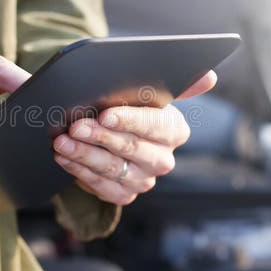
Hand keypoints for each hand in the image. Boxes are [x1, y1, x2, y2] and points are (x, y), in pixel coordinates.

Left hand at [53, 70, 216, 205]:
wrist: (113, 135)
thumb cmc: (129, 107)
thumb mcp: (149, 92)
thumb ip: (179, 84)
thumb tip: (209, 76)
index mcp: (174, 130)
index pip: (153, 124)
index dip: (129, 120)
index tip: (105, 114)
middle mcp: (163, 158)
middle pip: (130, 149)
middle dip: (99, 137)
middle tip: (74, 127)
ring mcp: (145, 180)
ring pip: (112, 169)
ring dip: (84, 155)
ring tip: (61, 142)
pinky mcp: (125, 194)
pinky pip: (101, 187)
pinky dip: (79, 172)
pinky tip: (65, 159)